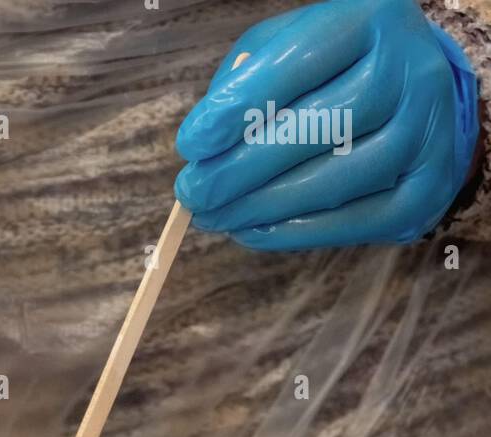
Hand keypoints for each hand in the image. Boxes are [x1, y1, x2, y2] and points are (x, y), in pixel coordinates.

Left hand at [174, 0, 478, 248]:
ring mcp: (427, 134)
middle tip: (193, 193)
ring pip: (333, 181)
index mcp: (373, 18)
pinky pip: (352, 222)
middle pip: (316, 127)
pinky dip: (293, 232)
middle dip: (241, 168)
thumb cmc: (340, 69)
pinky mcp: (426, 190)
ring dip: (261, 207)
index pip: (298, 63)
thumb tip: (207, 147)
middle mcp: (411, 71)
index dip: (239, 108)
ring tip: (215, 216)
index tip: (192, 144)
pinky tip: (252, 231)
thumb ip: (248, 79)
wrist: (423, 97)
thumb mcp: (293, 47)